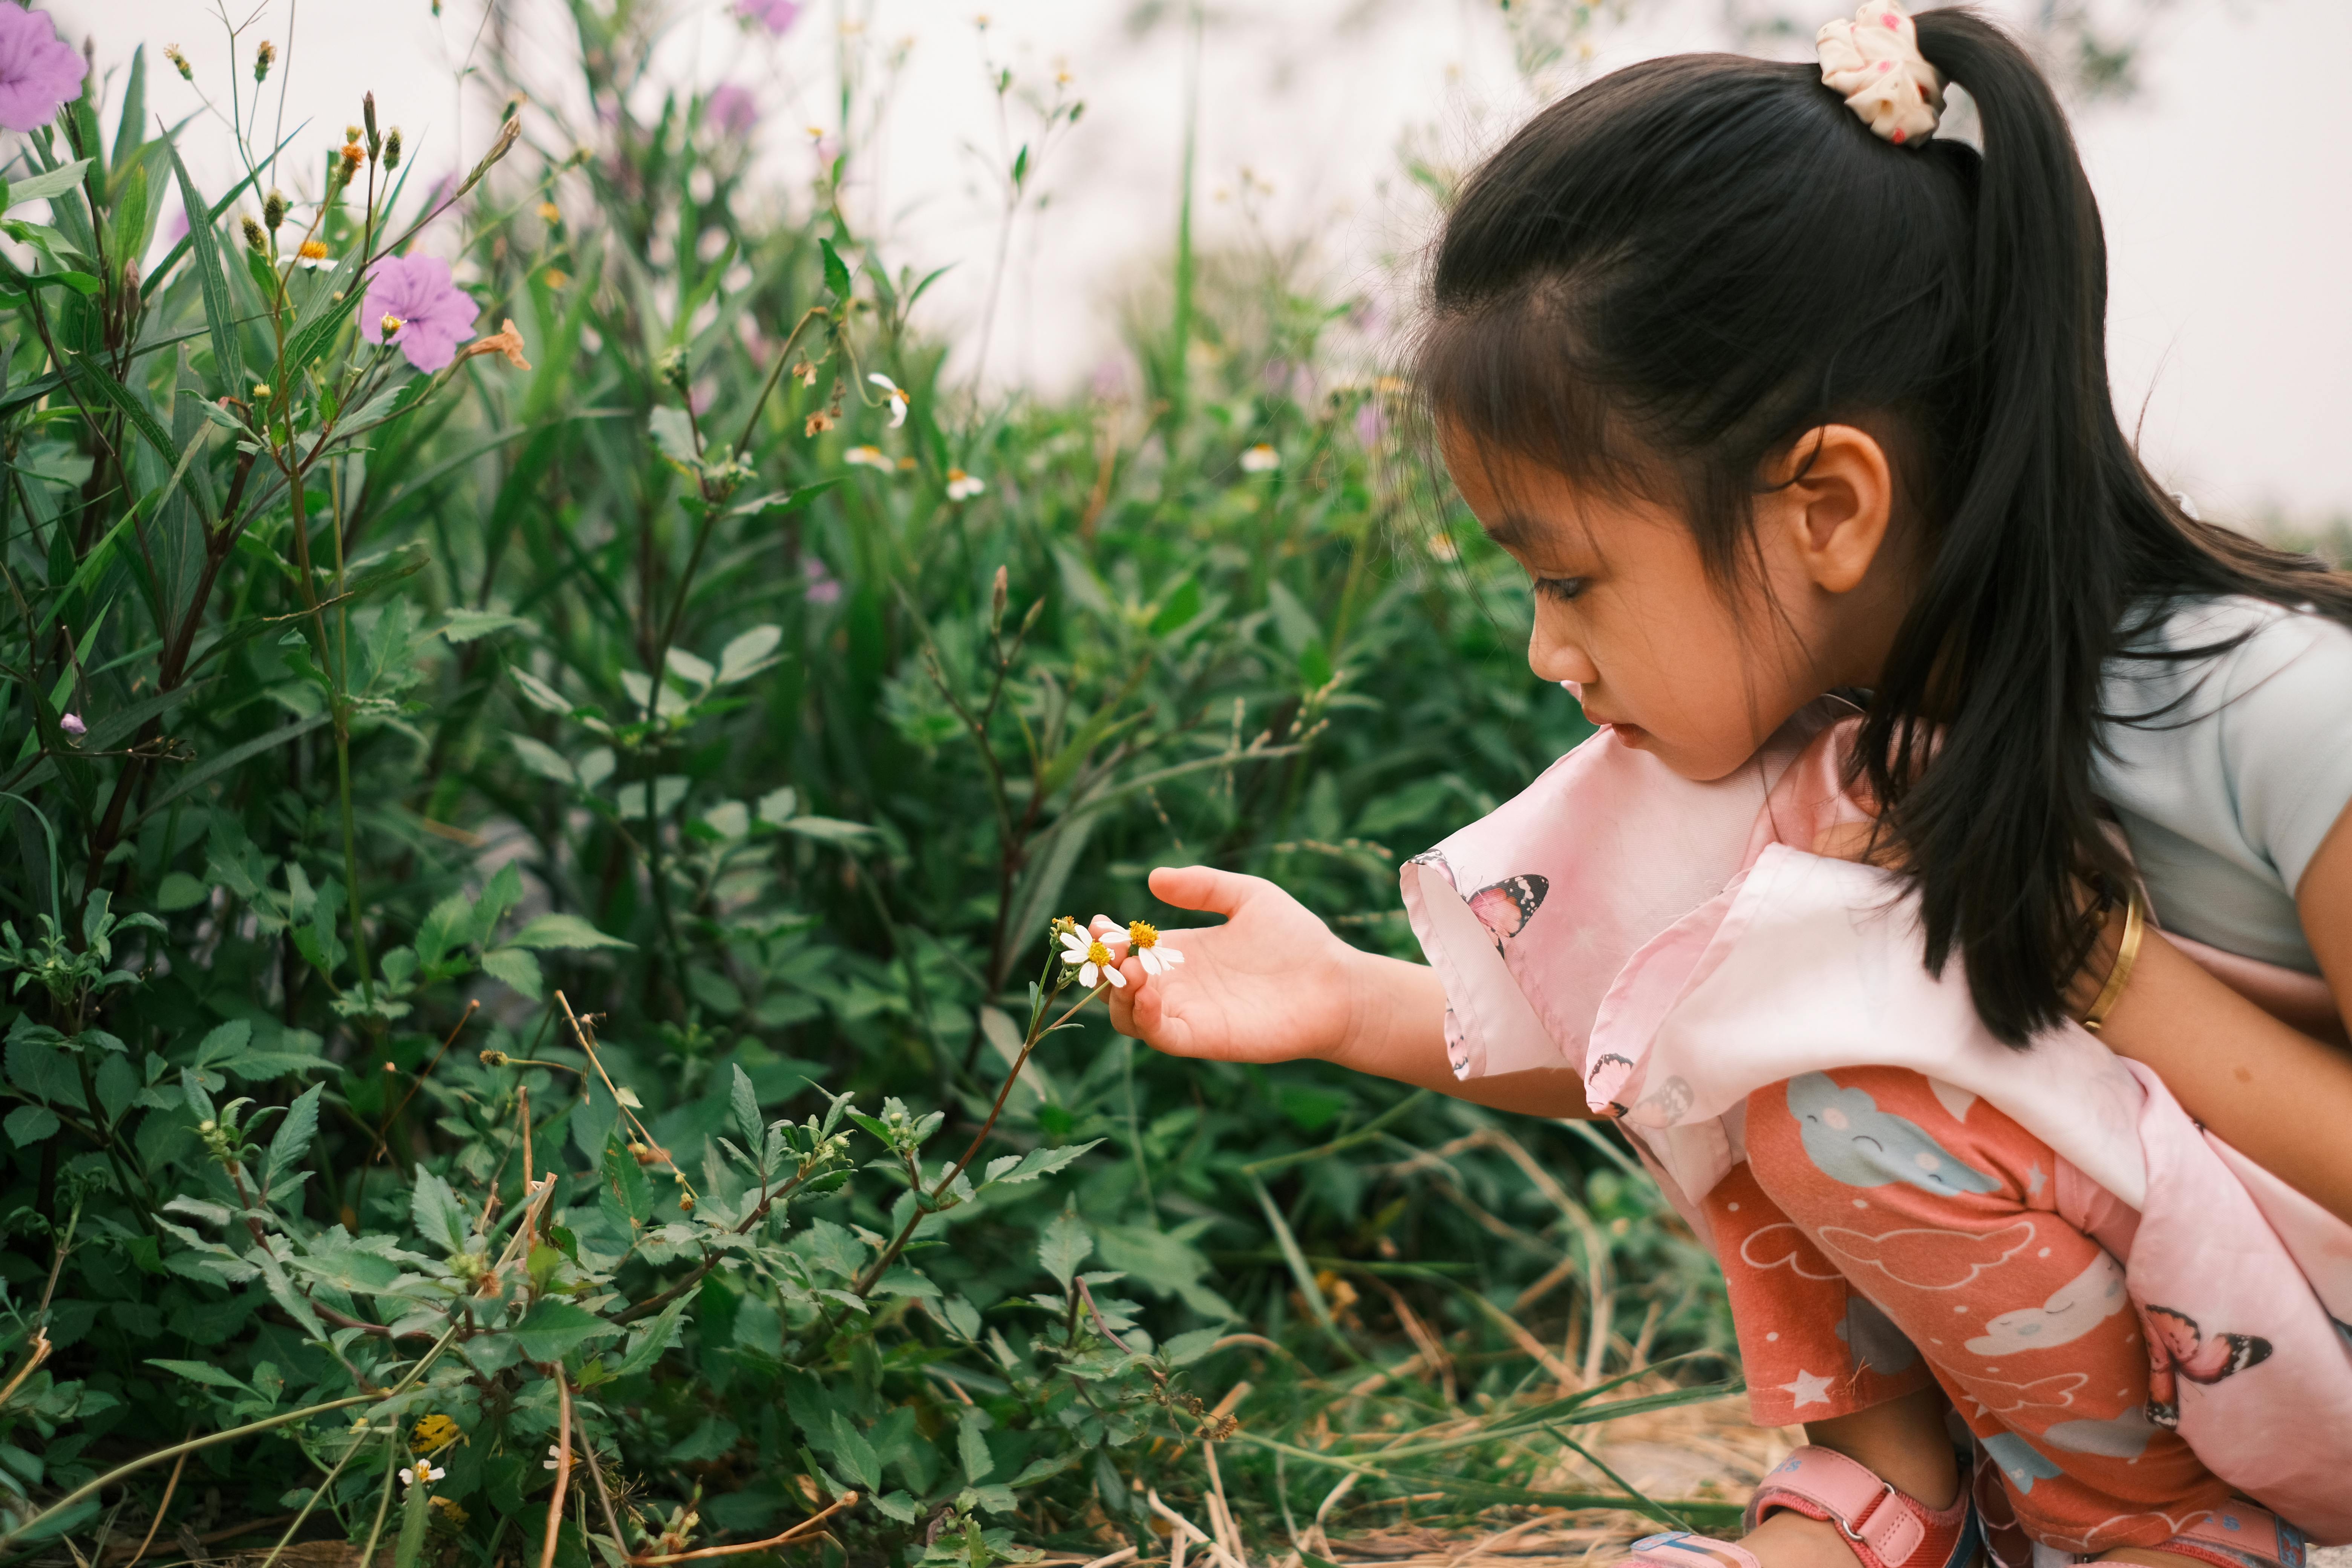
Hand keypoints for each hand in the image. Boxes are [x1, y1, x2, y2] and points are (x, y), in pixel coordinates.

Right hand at [1105, 865, 1359, 1064]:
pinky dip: (1143, 1018)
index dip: (1106, 938)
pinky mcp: (1202, 1038)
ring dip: (1117, 994)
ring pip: (1127, 1015)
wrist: (1334, 983)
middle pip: (1117, 984)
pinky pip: (1159, 1035)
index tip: (1097, 922)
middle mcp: (1177, 985)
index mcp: (1182, 951)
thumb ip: (1204, 885)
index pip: (1127, 949)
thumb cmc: (1297, 939)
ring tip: (1132, 969)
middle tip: (1106, 946)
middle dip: (1101, 966)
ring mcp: (1187, 1013)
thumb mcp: (1249, 896)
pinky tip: (1147, 993)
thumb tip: (1153, 878)